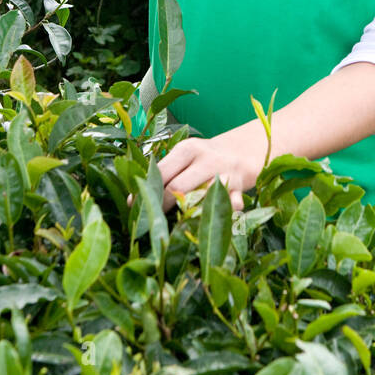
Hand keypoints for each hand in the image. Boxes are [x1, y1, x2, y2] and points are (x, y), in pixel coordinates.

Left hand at [126, 131, 261, 212]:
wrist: (241, 151)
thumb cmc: (202, 159)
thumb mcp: (184, 157)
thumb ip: (163, 173)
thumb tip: (133, 201)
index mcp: (187, 149)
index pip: (161, 173)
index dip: (146, 191)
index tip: (134, 206)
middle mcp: (206, 159)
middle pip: (177, 188)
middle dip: (162, 207)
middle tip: (154, 220)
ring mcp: (224, 173)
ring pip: (202, 198)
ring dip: (188, 214)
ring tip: (176, 225)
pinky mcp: (239, 188)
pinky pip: (231, 205)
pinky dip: (223, 213)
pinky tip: (213, 220)